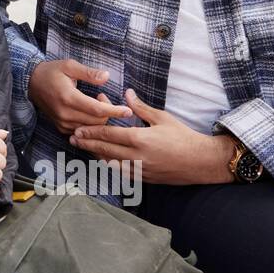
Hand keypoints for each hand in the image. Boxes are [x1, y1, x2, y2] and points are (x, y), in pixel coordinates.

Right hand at [28, 58, 131, 134]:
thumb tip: (107, 76)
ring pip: (91, 128)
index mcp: (68, 98)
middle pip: (97, 122)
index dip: (115, 111)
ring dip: (99, 118)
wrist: (31, 83)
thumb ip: (89, 72)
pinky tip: (89, 112)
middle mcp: (65, 114)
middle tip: (102, 96)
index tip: (128, 111)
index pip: (97, 110)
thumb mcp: (70, 65)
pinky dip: (91, 124)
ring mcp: (62, 123)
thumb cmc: (52, 72)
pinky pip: (82, 131)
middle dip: (107, 112)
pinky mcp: (61, 128)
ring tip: (95, 102)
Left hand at [69, 88, 235, 184]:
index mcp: (140, 139)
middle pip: (105, 149)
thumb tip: (127, 93)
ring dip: (95, 155)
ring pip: (110, 163)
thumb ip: (141, 107)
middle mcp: (137, 157)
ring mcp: (140, 170)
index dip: (92, 131)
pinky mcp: (145, 179)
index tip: (78, 129)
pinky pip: (121, 173)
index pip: (109, 134)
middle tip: (72, 138)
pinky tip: (102, 161)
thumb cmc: (183, 137)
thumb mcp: (162, 118)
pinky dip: (109, 167)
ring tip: (83, 148)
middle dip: (87, 143)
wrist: (201, 161)